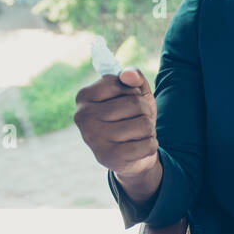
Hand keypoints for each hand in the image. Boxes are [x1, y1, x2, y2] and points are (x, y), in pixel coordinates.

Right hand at [74, 68, 162, 202]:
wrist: (133, 156)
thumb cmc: (132, 118)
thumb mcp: (135, 93)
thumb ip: (133, 75)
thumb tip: (128, 75)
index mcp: (84, 96)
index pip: (122, 83)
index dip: (135, 93)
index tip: (127, 103)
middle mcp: (83, 116)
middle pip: (136, 103)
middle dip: (145, 112)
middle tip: (135, 122)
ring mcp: (93, 138)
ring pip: (144, 124)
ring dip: (149, 130)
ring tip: (137, 135)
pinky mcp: (108, 157)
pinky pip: (146, 144)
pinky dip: (151, 145)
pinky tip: (139, 148)